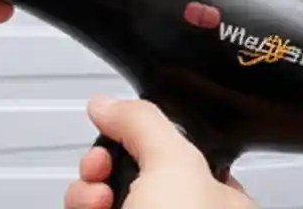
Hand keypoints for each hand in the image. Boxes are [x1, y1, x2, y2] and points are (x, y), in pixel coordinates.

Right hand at [66, 98, 256, 208]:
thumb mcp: (174, 163)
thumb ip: (144, 123)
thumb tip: (108, 104)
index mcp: (220, 196)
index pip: (178, 149)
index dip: (145, 135)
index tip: (120, 126)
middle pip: (134, 167)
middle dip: (106, 157)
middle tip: (100, 161)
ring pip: (108, 191)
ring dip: (90, 184)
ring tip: (94, 191)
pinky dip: (81, 204)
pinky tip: (89, 206)